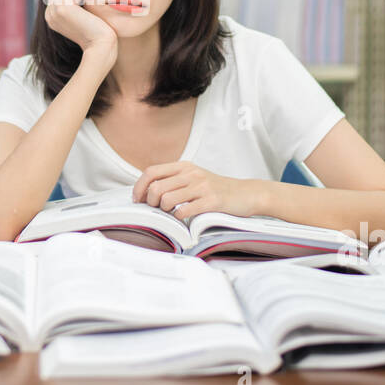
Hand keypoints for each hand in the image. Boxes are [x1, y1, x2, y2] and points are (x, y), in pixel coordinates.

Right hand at [43, 0, 117, 61]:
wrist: (100, 45)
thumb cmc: (96, 29)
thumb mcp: (80, 13)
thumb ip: (72, 1)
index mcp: (51, 16)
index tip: (81, 6)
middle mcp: (49, 14)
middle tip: (82, 5)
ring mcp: (53, 11)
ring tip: (82, 6)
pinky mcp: (60, 8)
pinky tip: (82, 4)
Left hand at [132, 161, 262, 220]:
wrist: (246, 193)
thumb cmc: (216, 189)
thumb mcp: (194, 177)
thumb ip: (173, 180)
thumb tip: (146, 191)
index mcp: (184, 166)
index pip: (151, 172)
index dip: (139, 187)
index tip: (138, 199)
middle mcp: (191, 173)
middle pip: (156, 188)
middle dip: (152, 203)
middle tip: (158, 209)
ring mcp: (202, 187)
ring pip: (167, 200)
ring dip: (165, 211)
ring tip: (173, 213)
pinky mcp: (211, 201)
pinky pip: (184, 212)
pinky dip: (179, 218)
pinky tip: (185, 217)